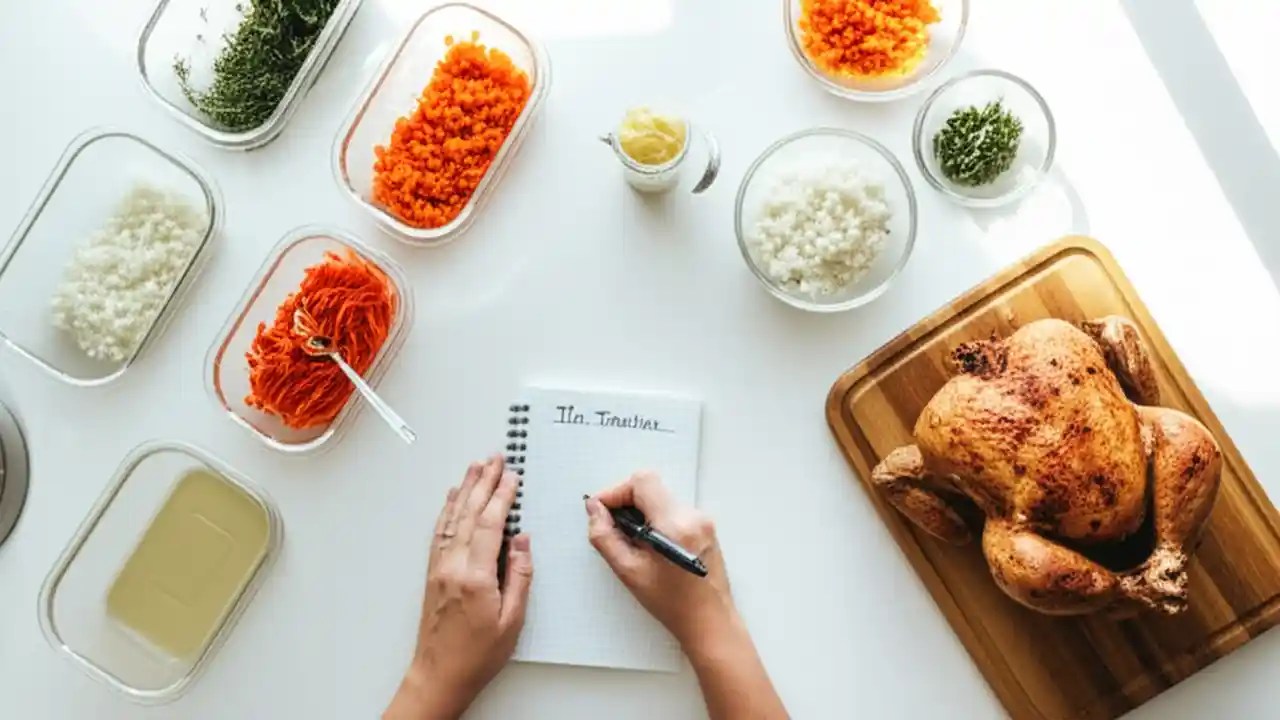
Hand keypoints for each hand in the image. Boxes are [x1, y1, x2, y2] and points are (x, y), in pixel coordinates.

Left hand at [385, 457, 532, 719]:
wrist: (439, 675)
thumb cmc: (476, 655)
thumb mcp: (512, 620)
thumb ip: (520, 576)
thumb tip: (522, 541)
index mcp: (475, 577)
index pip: (491, 524)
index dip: (502, 497)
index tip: (512, 477)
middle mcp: (453, 567)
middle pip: (470, 513)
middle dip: (484, 482)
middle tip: (495, 458)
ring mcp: (439, 568)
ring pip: (453, 518)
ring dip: (465, 489)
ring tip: (475, 467)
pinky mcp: (433, 574)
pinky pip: (440, 532)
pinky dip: (448, 511)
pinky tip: (453, 499)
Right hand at [585, 472, 735, 651]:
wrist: (710, 622)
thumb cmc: (672, 604)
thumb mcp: (629, 571)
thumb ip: (605, 536)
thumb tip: (594, 509)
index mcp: (675, 524)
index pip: (642, 482)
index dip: (616, 492)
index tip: (602, 511)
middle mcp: (693, 516)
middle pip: (651, 489)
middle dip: (627, 505)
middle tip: (616, 532)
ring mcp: (703, 520)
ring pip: (661, 500)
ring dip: (641, 515)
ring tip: (635, 546)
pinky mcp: (706, 527)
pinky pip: (673, 512)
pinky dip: (656, 522)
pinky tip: (652, 549)